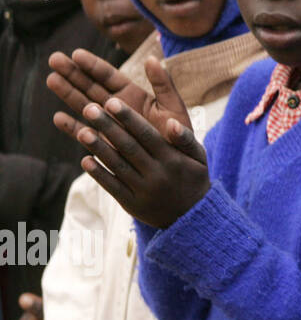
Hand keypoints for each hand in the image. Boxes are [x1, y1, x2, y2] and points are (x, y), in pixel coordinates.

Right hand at [47, 48, 190, 142]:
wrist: (178, 164)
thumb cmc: (178, 133)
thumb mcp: (173, 106)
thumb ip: (163, 84)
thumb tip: (152, 59)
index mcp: (133, 94)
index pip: (108, 76)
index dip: (92, 65)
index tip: (76, 54)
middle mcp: (116, 106)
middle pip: (90, 86)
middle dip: (72, 73)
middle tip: (54, 59)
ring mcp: (107, 124)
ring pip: (83, 104)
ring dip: (67, 93)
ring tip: (50, 79)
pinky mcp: (103, 143)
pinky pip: (84, 133)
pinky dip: (71, 127)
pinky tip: (57, 119)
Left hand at [71, 63, 208, 228]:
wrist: (192, 217)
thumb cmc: (193, 178)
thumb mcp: (199, 157)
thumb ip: (186, 138)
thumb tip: (172, 122)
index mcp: (172, 158)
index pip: (147, 134)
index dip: (128, 118)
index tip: (111, 102)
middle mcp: (157, 174)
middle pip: (128, 147)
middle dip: (108, 127)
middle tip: (89, 109)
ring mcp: (143, 190)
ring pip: (118, 166)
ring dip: (98, 148)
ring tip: (82, 131)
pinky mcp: (132, 205)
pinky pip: (112, 187)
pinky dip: (98, 174)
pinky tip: (85, 160)